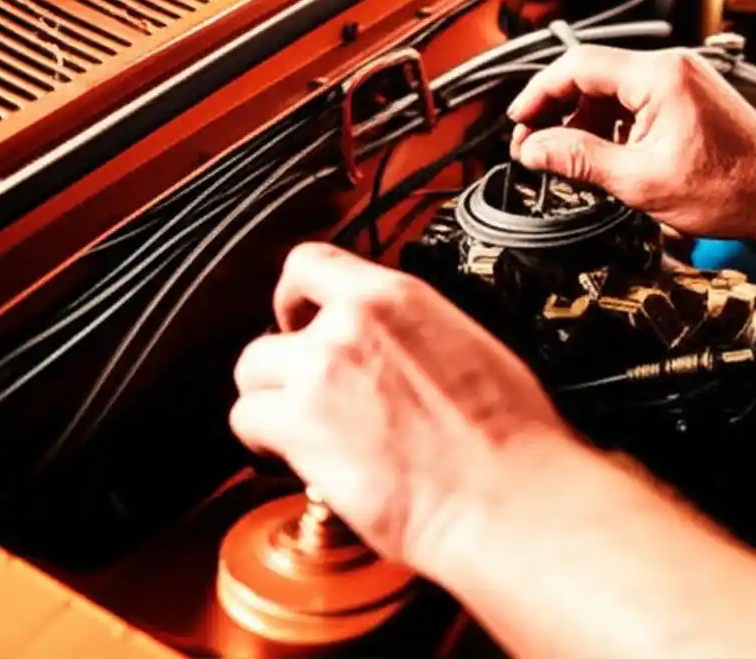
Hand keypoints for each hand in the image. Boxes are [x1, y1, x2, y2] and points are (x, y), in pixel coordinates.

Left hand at [230, 243, 570, 568]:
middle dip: (283, 367)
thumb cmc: (510, 439)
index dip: (293, 295)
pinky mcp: (299, 426)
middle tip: (306, 396)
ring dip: (269, 404)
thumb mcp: (472, 349)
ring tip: (298, 434)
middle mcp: (350, 325)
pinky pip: (246, 422)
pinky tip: (293, 460)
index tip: (296, 317)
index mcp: (397, 298)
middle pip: (271, 333)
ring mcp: (319, 372)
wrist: (503, 493)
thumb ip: (417, 337)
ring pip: (251, 375)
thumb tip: (402, 352)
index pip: (312, 263)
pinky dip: (261, 443)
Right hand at [507, 45, 755, 238]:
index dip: (538, 95)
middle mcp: (671, 68)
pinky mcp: (687, 97)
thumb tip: (536, 151)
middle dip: (555, 110)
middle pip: (590, 75)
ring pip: (610, 90)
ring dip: (581, 121)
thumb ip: (580, 160)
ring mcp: (681, 80)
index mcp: (658, 78)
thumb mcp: (641, 181)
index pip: (577, 67)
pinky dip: (609, 125)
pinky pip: (634, 101)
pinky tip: (601, 155)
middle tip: (534, 145)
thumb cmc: (733, 188)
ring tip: (565, 158)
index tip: (519, 123)